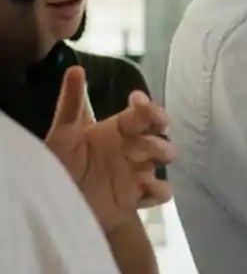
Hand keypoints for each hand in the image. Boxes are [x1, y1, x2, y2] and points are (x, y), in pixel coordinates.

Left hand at [44, 66, 175, 231]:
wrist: (55, 204)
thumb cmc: (59, 166)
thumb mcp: (62, 133)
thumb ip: (71, 103)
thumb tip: (76, 69)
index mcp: (117, 131)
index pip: (141, 113)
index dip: (147, 106)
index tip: (138, 101)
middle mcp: (131, 148)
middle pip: (159, 133)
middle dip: (160, 129)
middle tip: (156, 128)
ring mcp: (137, 172)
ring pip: (165, 157)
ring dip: (162, 153)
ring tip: (146, 159)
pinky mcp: (139, 196)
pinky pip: (161, 191)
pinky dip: (158, 190)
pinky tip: (144, 190)